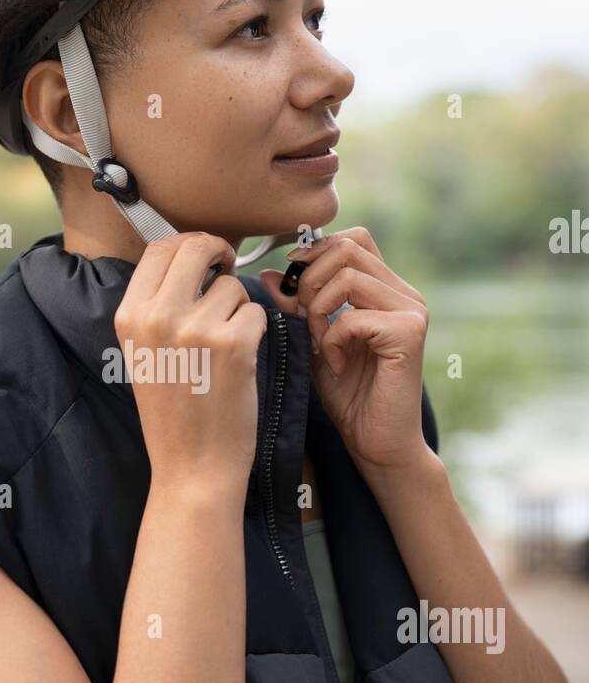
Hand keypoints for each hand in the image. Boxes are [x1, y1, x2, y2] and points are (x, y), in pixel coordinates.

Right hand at [115, 232, 268, 497]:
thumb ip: (157, 305)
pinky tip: (240, 362)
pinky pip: (255, 313)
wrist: (192, 466)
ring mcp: (196, 329)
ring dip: (239, 308)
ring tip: (225, 347)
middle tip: (228, 270)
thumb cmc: (174, 412)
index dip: (188, 244)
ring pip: (232, 287)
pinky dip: (256, 331)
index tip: (205, 257)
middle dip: (219, 253)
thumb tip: (189, 256)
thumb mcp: (144, 353)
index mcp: (129, 316)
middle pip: (196, 248)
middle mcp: (157, 316)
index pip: (159, 249)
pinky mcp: (233, 344)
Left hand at [259, 227, 430, 477]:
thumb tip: (270, 274)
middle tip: (305, 321)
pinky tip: (335, 364)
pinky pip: (352, 316)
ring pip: (347, 276)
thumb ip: (296, 307)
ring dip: (318, 310)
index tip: (293, 285)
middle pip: (346, 248)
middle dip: (309, 281)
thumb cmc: (348, 396)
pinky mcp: (409, 333)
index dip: (315, 251)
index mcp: (386, 288)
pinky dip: (332, 339)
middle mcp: (405, 293)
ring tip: (319, 344)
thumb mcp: (312, 342)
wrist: (378, 443)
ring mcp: (412, 310)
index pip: (352, 239)